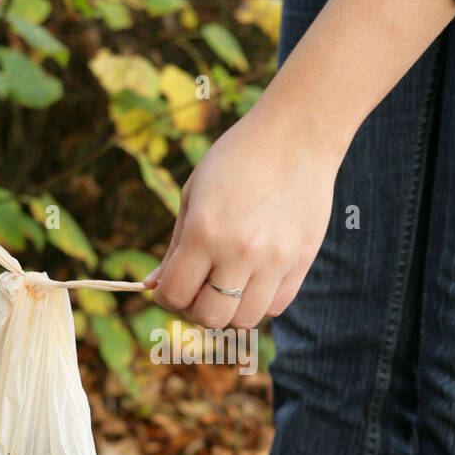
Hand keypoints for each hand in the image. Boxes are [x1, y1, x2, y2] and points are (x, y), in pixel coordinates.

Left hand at [144, 110, 339, 328]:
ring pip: (244, 320)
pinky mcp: (301, 262)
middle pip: (209, 317)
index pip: (175, 295)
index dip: (166, 297)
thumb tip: (153, 285)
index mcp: (204, 231)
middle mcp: (239, 251)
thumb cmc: (237, 158)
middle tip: (198, 289)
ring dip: (230, 309)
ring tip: (228, 284)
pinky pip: (275, 307)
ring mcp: (275, 260)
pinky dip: (259, 302)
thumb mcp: (194, 194)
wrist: (297, 135)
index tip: (171, 286)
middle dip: (195, 310)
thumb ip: (175, 245)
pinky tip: (254, 278)